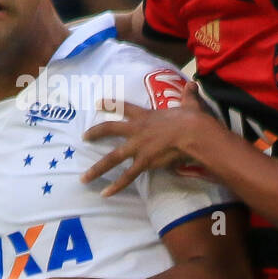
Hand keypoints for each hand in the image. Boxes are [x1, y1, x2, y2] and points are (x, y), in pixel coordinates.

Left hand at [80, 80, 213, 196]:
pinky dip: (116, 186)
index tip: (98, 103)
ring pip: (111, 159)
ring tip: (83, 178)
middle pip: (109, 129)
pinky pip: (127, 177)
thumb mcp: (189, 104)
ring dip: (96, 169)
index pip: (124, 107)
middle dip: (95, 133)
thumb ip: (188, 96)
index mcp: (145, 116)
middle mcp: (136, 131)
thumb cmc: (192, 119)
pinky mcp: (143, 162)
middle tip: (83, 137)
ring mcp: (138, 147)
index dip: (110, 104)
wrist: (193, 134)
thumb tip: (193, 85)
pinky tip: (105, 194)